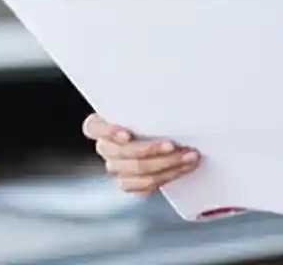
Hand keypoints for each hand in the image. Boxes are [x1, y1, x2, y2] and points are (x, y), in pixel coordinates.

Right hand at [82, 113, 199, 194]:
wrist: (166, 135)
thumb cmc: (155, 114)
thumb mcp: (148, 105)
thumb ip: (148, 104)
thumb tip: (170, 96)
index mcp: (101, 125)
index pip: (94, 128)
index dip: (108, 132)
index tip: (127, 134)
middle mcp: (105, 148)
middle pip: (122, 153)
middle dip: (150, 150)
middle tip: (173, 145)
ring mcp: (115, 167)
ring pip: (136, 170)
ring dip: (166, 164)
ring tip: (189, 156)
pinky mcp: (128, 183)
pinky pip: (143, 186)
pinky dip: (166, 177)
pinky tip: (182, 168)